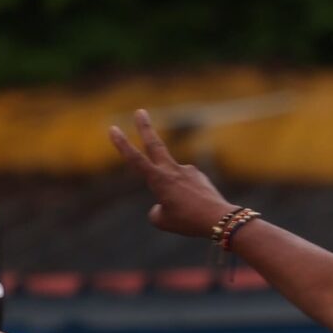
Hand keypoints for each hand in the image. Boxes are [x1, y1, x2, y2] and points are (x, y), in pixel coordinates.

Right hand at [109, 108, 233, 238]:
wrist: (218, 219)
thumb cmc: (187, 221)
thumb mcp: (162, 220)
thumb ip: (157, 209)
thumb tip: (163, 202)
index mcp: (159, 180)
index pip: (135, 159)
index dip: (122, 144)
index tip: (113, 128)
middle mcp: (172, 170)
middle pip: (155, 144)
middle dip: (145, 128)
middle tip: (140, 111)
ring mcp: (188, 171)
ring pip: (171, 182)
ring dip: (173, 196)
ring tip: (185, 212)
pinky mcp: (199, 176)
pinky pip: (185, 189)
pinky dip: (185, 199)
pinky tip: (196, 208)